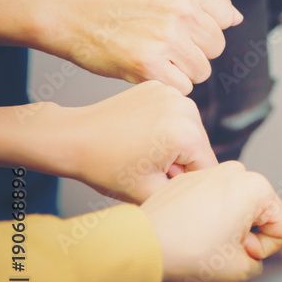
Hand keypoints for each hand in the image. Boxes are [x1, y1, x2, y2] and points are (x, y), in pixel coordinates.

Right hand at [42, 0, 240, 94]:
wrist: (66, 8)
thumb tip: (235, 17)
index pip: (226, 17)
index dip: (206, 25)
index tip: (181, 24)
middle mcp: (181, 7)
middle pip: (217, 46)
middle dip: (196, 49)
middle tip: (164, 42)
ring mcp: (166, 36)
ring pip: (202, 70)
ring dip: (182, 69)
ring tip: (156, 55)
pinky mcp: (148, 64)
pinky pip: (183, 87)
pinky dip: (168, 84)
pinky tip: (149, 69)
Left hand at [61, 81, 216, 202]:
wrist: (72, 137)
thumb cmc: (106, 167)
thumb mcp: (150, 192)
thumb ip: (185, 195)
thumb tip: (208, 194)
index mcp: (186, 134)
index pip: (209, 168)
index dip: (186, 181)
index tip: (159, 181)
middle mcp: (186, 107)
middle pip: (200, 147)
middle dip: (182, 161)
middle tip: (148, 165)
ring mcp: (172, 93)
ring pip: (190, 130)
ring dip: (176, 144)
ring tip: (144, 149)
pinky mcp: (160, 87)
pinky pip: (176, 114)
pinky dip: (165, 126)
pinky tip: (142, 132)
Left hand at [141, 161, 281, 281]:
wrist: (142, 245)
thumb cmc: (190, 254)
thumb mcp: (242, 271)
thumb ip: (259, 260)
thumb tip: (247, 249)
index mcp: (257, 187)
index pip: (281, 229)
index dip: (264, 250)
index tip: (237, 253)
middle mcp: (237, 171)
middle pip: (260, 215)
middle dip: (246, 236)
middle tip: (219, 249)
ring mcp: (211, 172)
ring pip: (236, 208)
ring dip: (227, 227)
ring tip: (202, 240)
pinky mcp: (189, 180)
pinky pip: (212, 202)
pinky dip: (206, 218)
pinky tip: (189, 232)